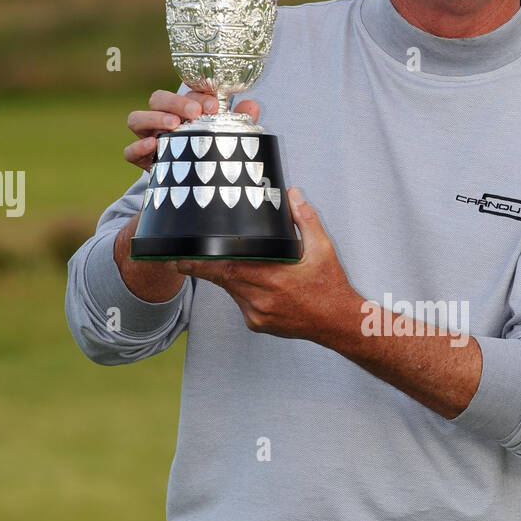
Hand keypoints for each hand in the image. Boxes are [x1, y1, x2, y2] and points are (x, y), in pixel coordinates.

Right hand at [123, 91, 260, 171]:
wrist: (195, 186)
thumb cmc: (209, 153)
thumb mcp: (225, 137)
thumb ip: (237, 121)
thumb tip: (252, 105)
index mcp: (182, 109)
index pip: (184, 92)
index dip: (197, 95)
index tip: (214, 105)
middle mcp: (161, 119)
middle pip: (156, 98)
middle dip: (174, 102)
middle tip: (194, 113)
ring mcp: (148, 138)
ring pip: (135, 119)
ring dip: (154, 118)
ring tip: (174, 125)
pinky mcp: (141, 160)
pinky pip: (128, 152)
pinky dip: (137, 147)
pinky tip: (153, 145)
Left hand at [167, 189, 360, 344]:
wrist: (339, 323)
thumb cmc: (331, 287)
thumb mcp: (323, 249)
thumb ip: (306, 220)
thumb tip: (293, 195)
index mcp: (274, 278)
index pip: (228, 268)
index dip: (202, 263)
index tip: (182, 257)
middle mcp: (262, 299)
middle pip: (222, 280)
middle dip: (203, 268)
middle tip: (182, 258)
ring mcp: (258, 315)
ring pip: (231, 291)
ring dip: (228, 278)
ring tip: (236, 266)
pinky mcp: (258, 325)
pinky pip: (241, 304)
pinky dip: (243, 292)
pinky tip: (258, 286)